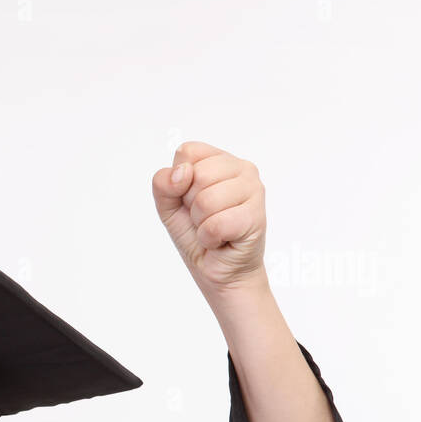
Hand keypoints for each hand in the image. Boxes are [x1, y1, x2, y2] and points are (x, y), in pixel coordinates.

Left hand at [152, 141, 266, 298]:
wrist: (216, 270)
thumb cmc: (196, 235)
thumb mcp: (168, 206)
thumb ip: (163, 183)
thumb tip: (182, 173)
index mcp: (220, 159)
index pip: (188, 151)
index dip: (179, 181)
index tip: (189, 199)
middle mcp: (242, 168)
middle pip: (198, 175)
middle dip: (191, 205)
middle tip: (204, 218)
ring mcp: (254, 189)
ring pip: (206, 200)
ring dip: (201, 223)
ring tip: (213, 228)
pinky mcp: (256, 216)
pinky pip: (216, 224)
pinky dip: (210, 238)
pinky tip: (222, 239)